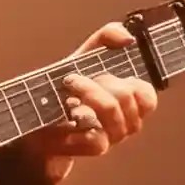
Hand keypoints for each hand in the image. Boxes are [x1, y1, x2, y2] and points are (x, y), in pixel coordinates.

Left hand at [27, 23, 159, 179]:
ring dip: (88, 91)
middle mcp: (125, 122)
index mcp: (129, 102)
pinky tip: (70, 112)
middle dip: (99, 80)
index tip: (103, 74)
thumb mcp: (86, 55)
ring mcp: (112, 137)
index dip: (130, 81)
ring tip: (68, 87)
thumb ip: (108, 37)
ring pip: (112, 109)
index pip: (147, 97)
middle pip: (127, 95)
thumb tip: (127, 37)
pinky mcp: (94, 148)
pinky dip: (83, 118)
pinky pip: (98, 136)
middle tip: (73, 79)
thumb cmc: (67, 88)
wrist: (38, 118)